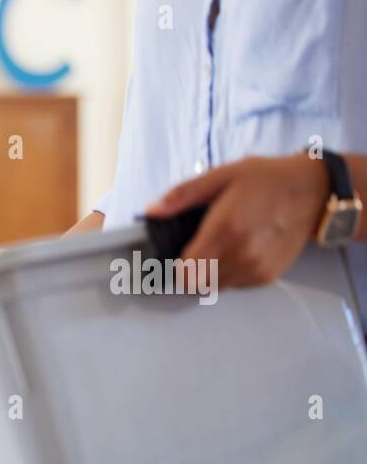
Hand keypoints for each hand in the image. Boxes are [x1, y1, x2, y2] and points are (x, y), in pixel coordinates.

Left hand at [145, 153, 331, 288]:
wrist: (313, 190)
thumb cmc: (266, 179)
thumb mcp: (221, 176)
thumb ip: (182, 195)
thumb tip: (151, 211)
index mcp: (225, 230)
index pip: (185, 273)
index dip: (172, 267)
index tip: (172, 254)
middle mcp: (242, 255)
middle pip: (196, 283)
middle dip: (189, 269)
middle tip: (195, 247)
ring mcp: (256, 269)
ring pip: (214, 287)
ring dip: (208, 273)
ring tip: (218, 246)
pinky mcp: (267, 276)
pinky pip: (234, 285)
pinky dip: (228, 274)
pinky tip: (236, 250)